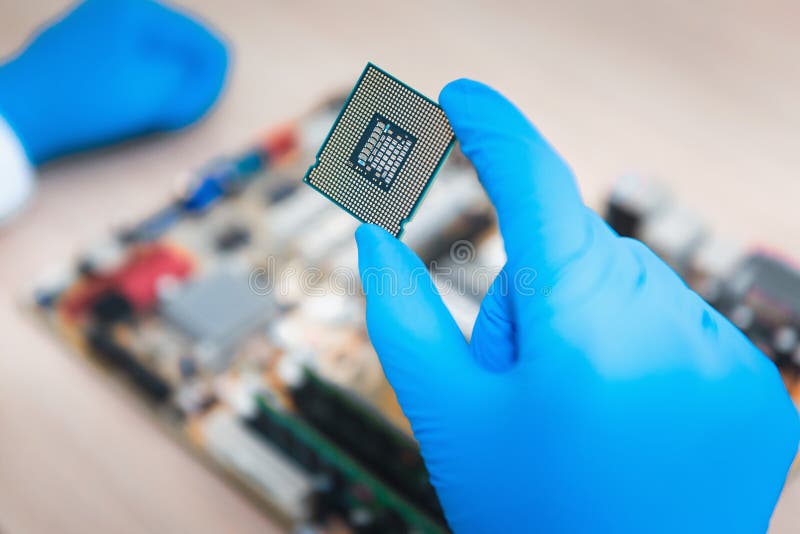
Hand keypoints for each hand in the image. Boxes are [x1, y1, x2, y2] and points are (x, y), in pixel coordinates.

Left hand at [0, 0, 227, 163]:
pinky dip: (141, 79)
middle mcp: (120, 4)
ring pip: (155, 52)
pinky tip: (131, 102)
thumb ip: (197, 82)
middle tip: (181, 110)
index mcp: (143, 8)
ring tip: (157, 109)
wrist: (22, 111)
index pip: (204, 41)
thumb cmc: (91, 99)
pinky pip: (130, 58)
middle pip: (180, 43)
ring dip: (166, 81)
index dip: (214, 78)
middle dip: (189, 77)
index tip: (205, 106)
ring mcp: (96, 21)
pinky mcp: (81, 43)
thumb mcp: (158, 94)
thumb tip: (212, 74)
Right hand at [356, 79, 798, 532]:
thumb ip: (400, 313)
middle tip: (520, 387)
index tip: (459, 95)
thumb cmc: (529, 519)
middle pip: (569, 252)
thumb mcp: (446, 417)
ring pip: (622, 283)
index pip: (533, 184)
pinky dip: (637, 347)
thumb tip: (375, 236)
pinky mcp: (754, 385)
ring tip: (574, 413)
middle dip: (529, 298)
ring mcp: (723, 355)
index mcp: (581, 325)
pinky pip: (675, 321)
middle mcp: (668, 324)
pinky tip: (625, 418)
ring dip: (582, 322)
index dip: (490, 129)